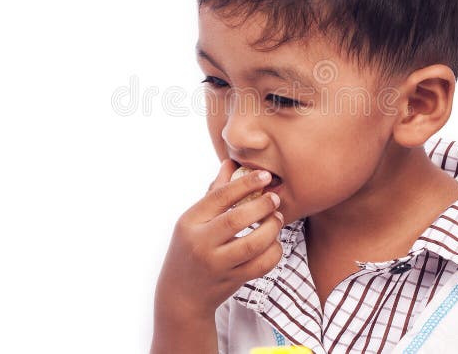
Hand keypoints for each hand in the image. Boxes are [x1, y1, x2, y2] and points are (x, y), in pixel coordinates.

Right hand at [154, 159, 283, 318]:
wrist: (181, 294)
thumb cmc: (189, 249)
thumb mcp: (194, 220)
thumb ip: (215, 193)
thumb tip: (231, 163)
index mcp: (190, 221)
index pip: (220, 196)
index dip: (246, 183)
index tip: (264, 175)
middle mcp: (201, 242)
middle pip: (237, 219)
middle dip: (262, 205)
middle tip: (275, 199)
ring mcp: (216, 264)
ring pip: (252, 244)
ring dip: (272, 228)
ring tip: (277, 219)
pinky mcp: (232, 280)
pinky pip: (261, 265)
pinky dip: (274, 252)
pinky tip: (275, 243)